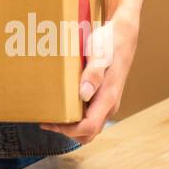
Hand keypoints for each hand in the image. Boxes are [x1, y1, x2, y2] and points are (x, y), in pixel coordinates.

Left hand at [39, 14, 138, 146]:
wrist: (122, 35)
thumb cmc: (109, 43)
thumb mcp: (99, 55)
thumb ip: (94, 74)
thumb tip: (84, 95)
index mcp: (108, 98)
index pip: (88, 127)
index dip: (68, 130)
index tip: (49, 123)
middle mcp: (109, 104)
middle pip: (89, 133)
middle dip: (67, 132)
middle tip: (47, 121)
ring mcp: (106, 102)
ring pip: (89, 126)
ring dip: (71, 127)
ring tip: (52, 116)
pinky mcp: (103, 96)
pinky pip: (90, 115)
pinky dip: (76, 117)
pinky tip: (62, 105)